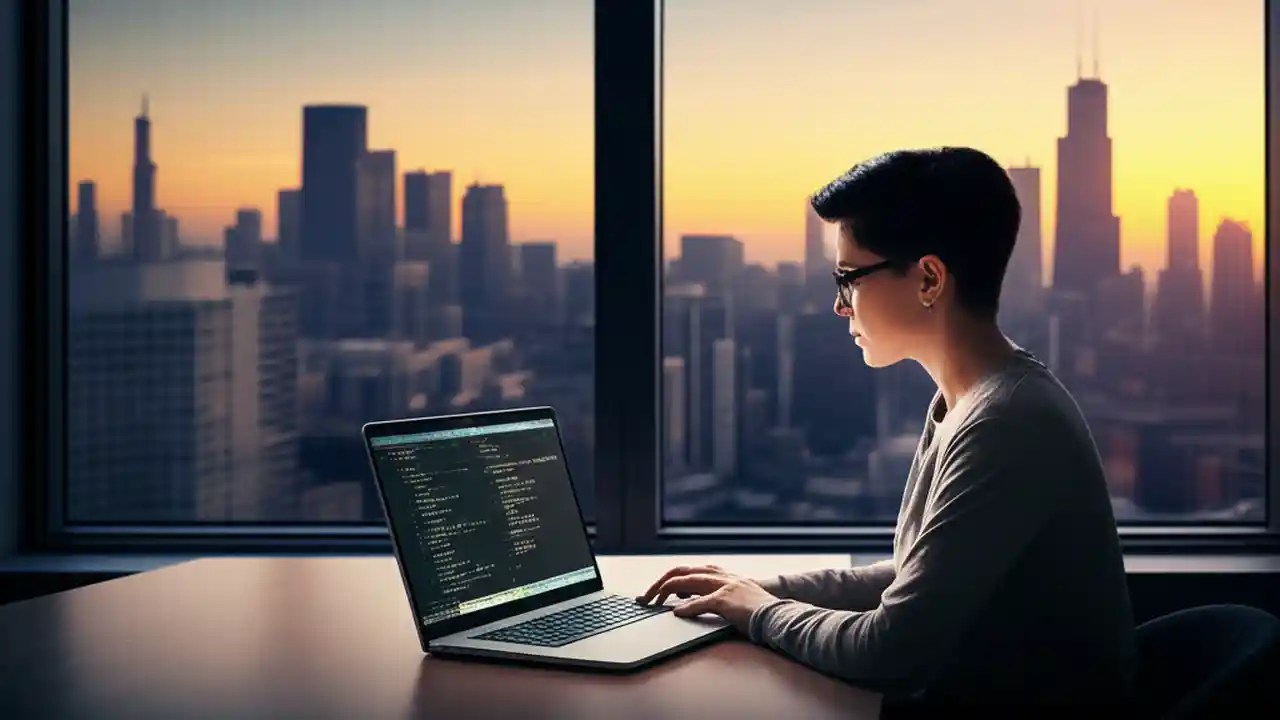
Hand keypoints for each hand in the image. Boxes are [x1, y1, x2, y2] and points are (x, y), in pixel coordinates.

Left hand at [635, 564, 777, 632]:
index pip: (689, 571)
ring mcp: (724, 586)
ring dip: (664, 590)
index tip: (656, 591)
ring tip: (651, 600)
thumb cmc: (758, 613)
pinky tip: (675, 613)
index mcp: (722, 575)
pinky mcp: (727, 600)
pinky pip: (701, 602)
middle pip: (681, 571)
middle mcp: (721, 576)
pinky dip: (686, 607)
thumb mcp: (734, 600)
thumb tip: (687, 604)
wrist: (780, 616)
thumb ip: (713, 598)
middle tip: (646, 595)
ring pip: (686, 581)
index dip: (670, 579)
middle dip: (660, 582)